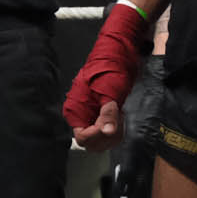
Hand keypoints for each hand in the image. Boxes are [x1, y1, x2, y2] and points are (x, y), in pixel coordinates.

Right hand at [65, 1, 151, 147]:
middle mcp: (81, 115)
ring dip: (113, 133)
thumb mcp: (109, 90)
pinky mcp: (101, 115)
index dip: (96, 136)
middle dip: (107, 136)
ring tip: (120, 116)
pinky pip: (107, 132)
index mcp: (76, 109)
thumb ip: (107, 112)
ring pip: (101, 140)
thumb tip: (107, 130)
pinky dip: (116, 129)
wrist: (119, 55)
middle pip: (92, 142)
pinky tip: (120, 116)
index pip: (82, 137)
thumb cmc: (110, 67)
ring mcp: (91, 116)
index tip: (109, 127)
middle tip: (117, 120)